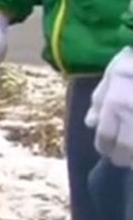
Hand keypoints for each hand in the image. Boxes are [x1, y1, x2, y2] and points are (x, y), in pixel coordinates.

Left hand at [86, 47, 132, 167]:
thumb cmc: (132, 61)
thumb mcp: (112, 75)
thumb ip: (99, 100)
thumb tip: (91, 123)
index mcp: (115, 105)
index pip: (105, 138)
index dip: (104, 147)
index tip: (106, 148)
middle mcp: (132, 114)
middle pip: (126, 149)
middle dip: (122, 157)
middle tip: (122, 158)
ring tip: (131, 154)